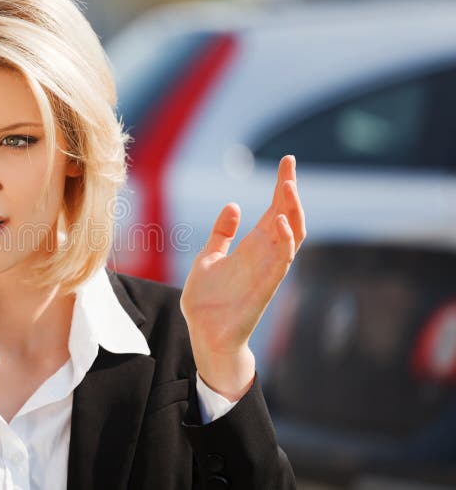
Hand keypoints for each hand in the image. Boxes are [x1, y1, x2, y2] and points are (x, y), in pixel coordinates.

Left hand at [181, 155, 305, 400]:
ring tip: (287, 188)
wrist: (204, 334)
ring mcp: (267, 271)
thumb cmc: (207, 301)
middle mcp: (263, 255)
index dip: (281, 187)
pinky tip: (279, 221)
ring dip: (291, 212)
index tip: (286, 161)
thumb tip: (234, 205)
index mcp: (250, 247)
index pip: (272, 210)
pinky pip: (282, 261)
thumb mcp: (208, 258)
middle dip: (290, 193)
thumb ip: (221, 234)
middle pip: (286, 217)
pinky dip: (285, 240)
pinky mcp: (266, 287)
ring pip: (291, 236)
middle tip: (288, 168)